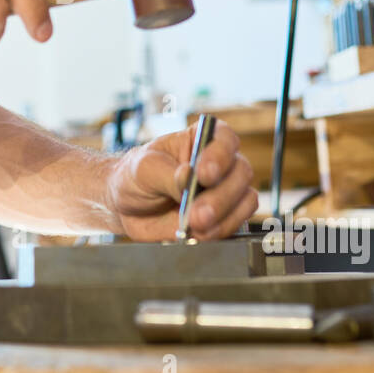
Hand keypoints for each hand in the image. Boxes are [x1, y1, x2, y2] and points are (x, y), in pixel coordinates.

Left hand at [106, 118, 256, 241]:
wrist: (128, 208)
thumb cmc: (136, 177)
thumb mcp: (144, 169)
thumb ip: (167, 173)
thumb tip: (188, 177)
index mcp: (200, 140)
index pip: (224, 138)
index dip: (220, 155)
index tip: (204, 174)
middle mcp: (219, 163)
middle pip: (240, 172)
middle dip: (220, 195)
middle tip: (197, 213)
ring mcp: (224, 190)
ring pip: (245, 199)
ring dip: (223, 216)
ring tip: (195, 225)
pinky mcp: (224, 216)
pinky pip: (236, 223)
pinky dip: (220, 230)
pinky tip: (199, 234)